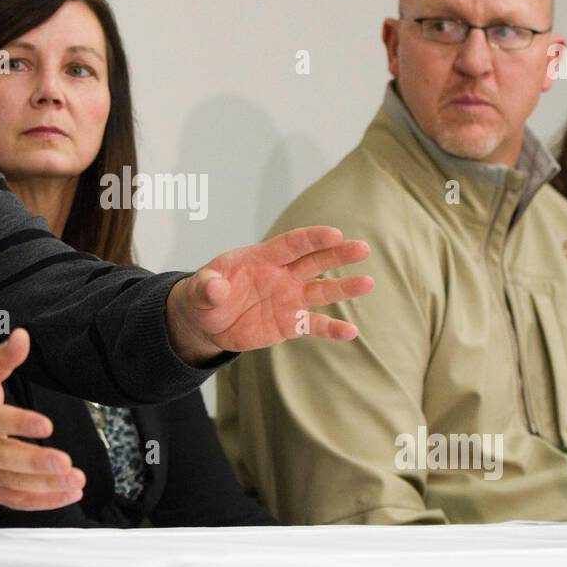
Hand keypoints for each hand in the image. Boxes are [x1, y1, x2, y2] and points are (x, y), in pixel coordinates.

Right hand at [0, 328, 85, 509]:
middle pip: (3, 458)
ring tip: (75, 481)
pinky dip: (42, 501)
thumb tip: (23, 336)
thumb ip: (2, 358)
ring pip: (12, 484)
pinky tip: (67, 494)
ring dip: (46, 486)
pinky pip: (14, 500)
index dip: (19, 424)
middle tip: (64, 463)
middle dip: (35, 463)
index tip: (46, 424)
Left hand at [165, 226, 372, 363]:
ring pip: (321, 291)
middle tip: (362, 248)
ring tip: (367, 283)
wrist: (206, 323)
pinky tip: (351, 332)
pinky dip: (331, 329)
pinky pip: (313, 325)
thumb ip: (206, 286)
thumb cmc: (204, 296)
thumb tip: (215, 287)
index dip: (312, 238)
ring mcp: (288, 299)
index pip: (291, 244)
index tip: (334, 233)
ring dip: (344, 288)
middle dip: (338, 254)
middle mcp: (281, 275)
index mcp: (261, 258)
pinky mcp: (289, 323)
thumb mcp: (198, 290)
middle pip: (314, 261)